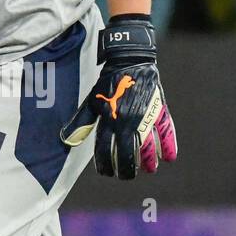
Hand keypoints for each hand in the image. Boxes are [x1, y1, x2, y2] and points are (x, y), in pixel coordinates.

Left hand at [59, 13, 176, 178]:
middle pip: (127, 153)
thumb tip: (66, 140)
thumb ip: (81, 123)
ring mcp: (144, 116)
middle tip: (127, 176)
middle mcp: (126, 121)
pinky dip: (169, 145)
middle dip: (127, 169)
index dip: (105, 165)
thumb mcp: (92, 101)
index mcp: (108, 119)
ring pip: (147, 147)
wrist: (129, 60)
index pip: (105, 150)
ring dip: (148, 162)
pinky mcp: (158, 110)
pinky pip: (166, 131)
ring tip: (149, 169)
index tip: (107, 173)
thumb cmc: (109, 82)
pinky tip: (169, 158)